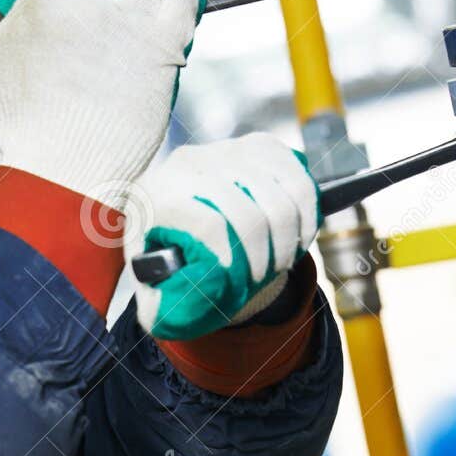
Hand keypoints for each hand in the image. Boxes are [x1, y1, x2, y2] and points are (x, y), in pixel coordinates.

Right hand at [0, 0, 202, 206]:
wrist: (61, 172)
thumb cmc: (18, 133)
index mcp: (38, 3)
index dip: (72, 20)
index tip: (79, 46)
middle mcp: (84, 3)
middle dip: (104, 16)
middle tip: (106, 57)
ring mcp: (127, 20)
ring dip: (141, 5)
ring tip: (138, 41)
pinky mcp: (164, 40)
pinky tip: (176, 13)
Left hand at [130, 134, 321, 339]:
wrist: (168, 206)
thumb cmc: (161, 253)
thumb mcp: (148, 280)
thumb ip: (154, 304)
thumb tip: (169, 310)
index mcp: (156, 196)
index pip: (210, 225)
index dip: (233, 260)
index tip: (239, 283)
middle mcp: (189, 164)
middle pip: (249, 213)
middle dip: (265, 257)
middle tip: (262, 279)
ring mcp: (225, 150)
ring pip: (279, 195)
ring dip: (289, 239)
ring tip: (280, 262)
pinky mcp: (256, 146)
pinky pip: (298, 178)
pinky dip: (307, 213)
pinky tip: (298, 236)